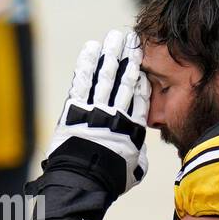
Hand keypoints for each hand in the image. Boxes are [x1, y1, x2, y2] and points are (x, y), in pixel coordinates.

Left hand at [25, 29, 149, 219]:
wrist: (83, 182)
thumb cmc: (110, 180)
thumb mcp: (135, 169)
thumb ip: (139, 153)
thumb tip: (140, 150)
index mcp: (132, 128)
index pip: (140, 94)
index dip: (142, 74)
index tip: (143, 58)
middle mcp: (115, 114)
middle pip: (124, 79)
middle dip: (128, 56)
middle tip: (130, 38)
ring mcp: (94, 110)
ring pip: (104, 76)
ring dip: (109, 54)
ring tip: (113, 37)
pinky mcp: (74, 110)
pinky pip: (82, 82)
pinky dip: (87, 64)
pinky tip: (91, 49)